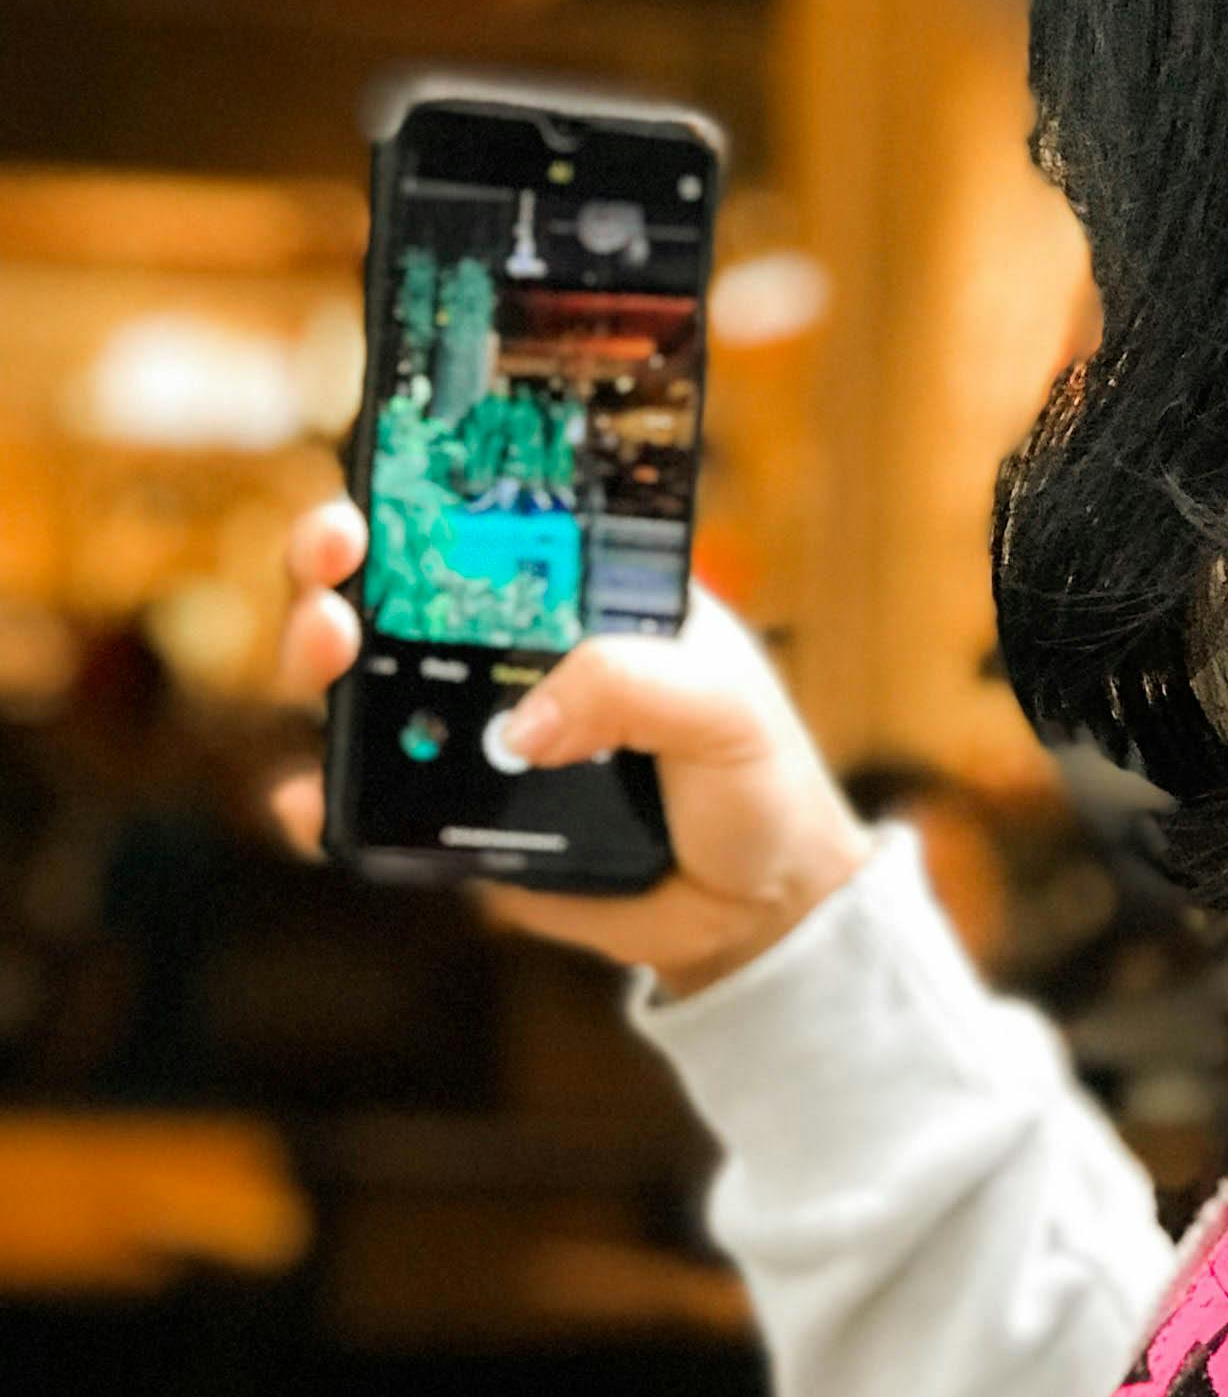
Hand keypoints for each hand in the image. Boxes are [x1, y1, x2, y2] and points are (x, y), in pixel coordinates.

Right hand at [274, 496, 873, 998]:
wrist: (753, 908)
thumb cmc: (754, 780)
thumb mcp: (723, 708)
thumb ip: (631, 687)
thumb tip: (520, 727)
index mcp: (573, 596)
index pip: (474, 523)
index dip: (412, 495)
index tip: (378, 488)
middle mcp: (503, 652)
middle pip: (386, 589)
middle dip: (334, 561)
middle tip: (332, 557)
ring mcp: (468, 733)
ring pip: (357, 684)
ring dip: (314, 657)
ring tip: (324, 652)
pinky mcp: (450, 818)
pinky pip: (366, 803)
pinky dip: (320, 801)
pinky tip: (305, 801)